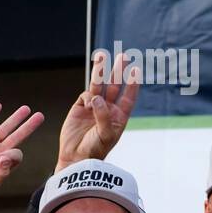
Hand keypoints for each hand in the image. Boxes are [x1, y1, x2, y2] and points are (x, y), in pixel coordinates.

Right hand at [0, 103, 44, 201]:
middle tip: (41, 116)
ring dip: (15, 118)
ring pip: (4, 128)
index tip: (1, 161)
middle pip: (18, 135)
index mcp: (6, 163)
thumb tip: (5, 159)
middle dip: (29, 126)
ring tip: (26, 108)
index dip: (13, 155)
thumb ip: (1, 173)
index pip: (17, 153)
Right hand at [55, 52, 139, 170]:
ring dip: (100, 71)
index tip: (136, 69)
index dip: (132, 83)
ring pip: (99, 85)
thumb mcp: (105, 135)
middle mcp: (108, 109)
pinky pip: (86, 95)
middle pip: (115, 86)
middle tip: (123, 55)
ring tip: (101, 56)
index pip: (128, 96)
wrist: (75, 157)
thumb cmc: (95, 149)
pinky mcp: (79, 106)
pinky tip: (88, 106)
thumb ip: (103, 116)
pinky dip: (88, 96)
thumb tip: (97, 98)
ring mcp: (93, 107)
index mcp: (119, 116)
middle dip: (118, 71)